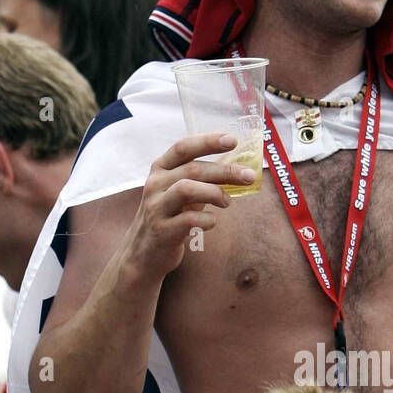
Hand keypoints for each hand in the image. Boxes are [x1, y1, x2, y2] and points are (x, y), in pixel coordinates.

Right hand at [122, 133, 255, 278]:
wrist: (144, 252)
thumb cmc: (169, 216)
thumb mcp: (179, 191)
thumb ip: (201, 179)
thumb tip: (238, 168)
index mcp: (161, 169)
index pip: (184, 147)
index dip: (208, 141)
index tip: (232, 140)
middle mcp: (155, 184)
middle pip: (193, 168)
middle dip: (225, 170)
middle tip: (249, 176)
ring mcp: (156, 207)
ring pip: (187, 189)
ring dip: (215, 193)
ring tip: (227, 202)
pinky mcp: (162, 231)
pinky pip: (189, 220)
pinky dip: (207, 219)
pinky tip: (212, 221)